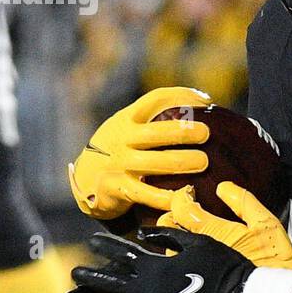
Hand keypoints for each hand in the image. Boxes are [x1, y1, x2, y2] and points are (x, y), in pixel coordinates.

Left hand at [44, 228, 255, 292]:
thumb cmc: (222, 268)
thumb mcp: (198, 242)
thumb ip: (168, 236)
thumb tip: (143, 232)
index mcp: (153, 265)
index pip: (121, 252)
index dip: (104, 245)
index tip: (90, 241)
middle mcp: (143, 288)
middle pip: (107, 281)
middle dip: (88, 277)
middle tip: (74, 274)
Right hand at [68, 86, 212, 218]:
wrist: (85, 177)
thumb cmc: (120, 149)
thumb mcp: (129, 128)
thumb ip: (154, 120)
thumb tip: (203, 107)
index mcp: (127, 120)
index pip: (154, 100)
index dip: (182, 96)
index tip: (205, 101)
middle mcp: (121, 139)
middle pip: (155, 133)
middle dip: (183, 132)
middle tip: (205, 133)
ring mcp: (118, 164)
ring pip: (153, 163)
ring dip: (181, 161)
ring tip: (203, 162)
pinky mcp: (117, 188)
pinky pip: (145, 194)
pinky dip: (166, 196)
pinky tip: (186, 194)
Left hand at [158, 183, 291, 269]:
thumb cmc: (272, 263)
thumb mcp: (266, 224)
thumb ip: (244, 202)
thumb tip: (224, 188)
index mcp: (210, 231)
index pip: (181, 208)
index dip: (182, 199)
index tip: (188, 196)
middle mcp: (193, 252)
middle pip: (167, 229)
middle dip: (172, 219)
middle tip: (182, 217)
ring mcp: (188, 274)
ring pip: (166, 252)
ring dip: (170, 244)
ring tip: (182, 241)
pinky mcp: (189, 292)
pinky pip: (171, 277)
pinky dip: (172, 268)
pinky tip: (184, 268)